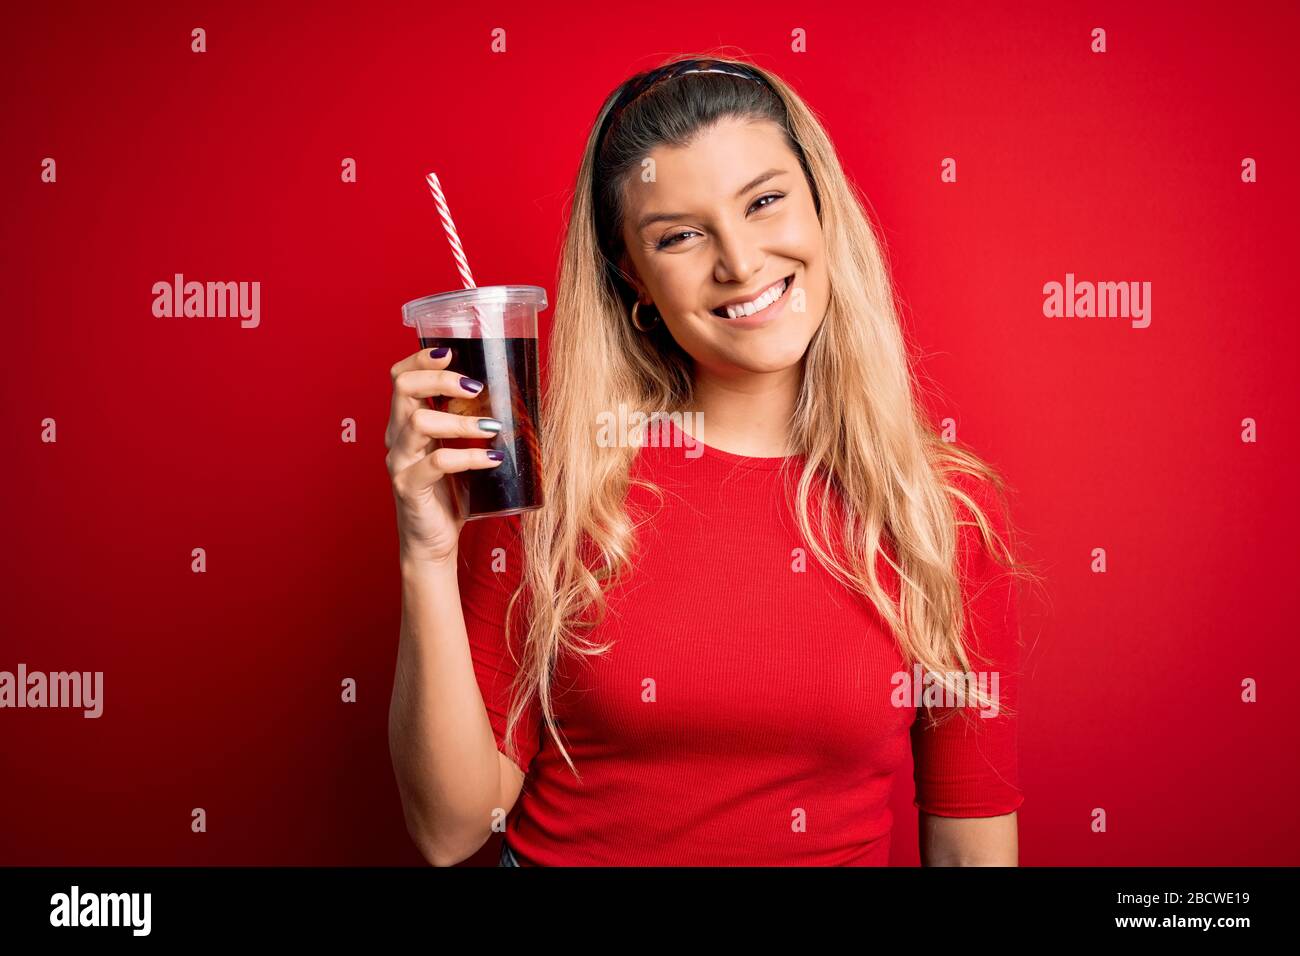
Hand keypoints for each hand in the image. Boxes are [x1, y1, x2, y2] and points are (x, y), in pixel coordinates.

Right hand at [385, 346, 503, 565]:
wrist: (433, 542)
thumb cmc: (450, 493)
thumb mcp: (458, 449)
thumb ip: (471, 423)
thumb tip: (514, 397)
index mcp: (405, 422)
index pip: (401, 377)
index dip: (421, 359)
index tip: (451, 352)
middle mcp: (396, 436)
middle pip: (405, 388)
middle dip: (441, 379)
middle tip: (476, 387)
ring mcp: (399, 462)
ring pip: (419, 422)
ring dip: (461, 421)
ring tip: (492, 426)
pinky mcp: (409, 487)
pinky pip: (437, 463)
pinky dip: (469, 457)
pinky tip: (492, 458)